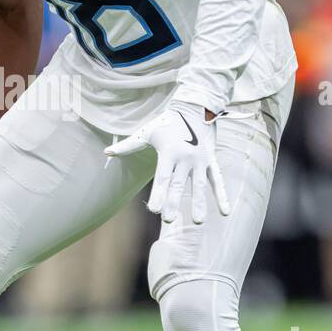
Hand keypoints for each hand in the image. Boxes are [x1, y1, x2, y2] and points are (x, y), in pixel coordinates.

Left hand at [104, 103, 229, 224]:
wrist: (194, 108)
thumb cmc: (166, 122)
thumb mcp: (146, 132)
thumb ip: (128, 145)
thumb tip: (107, 152)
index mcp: (169, 152)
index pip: (163, 177)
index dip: (159, 194)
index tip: (155, 210)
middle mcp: (186, 157)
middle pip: (179, 184)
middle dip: (174, 202)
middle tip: (169, 220)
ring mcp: (200, 160)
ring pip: (200, 185)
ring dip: (198, 203)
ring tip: (197, 222)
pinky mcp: (211, 161)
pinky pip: (217, 180)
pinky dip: (222, 196)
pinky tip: (224, 212)